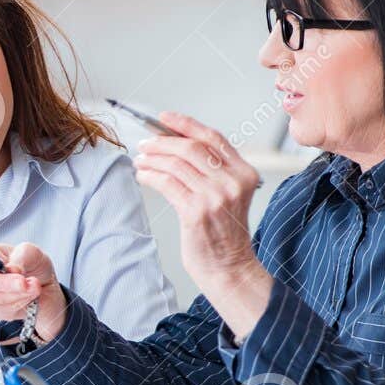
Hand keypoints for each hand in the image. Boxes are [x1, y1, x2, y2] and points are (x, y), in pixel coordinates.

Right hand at [0, 241, 67, 342]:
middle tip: (23, 281)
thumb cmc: (33, 265)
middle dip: (3, 283)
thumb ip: (21, 256)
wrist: (45, 287)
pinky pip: (5, 309)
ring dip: (19, 292)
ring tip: (35, 284)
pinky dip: (22, 301)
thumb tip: (11, 269)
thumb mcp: (31, 252)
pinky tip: (30, 295)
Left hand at [132, 111, 273, 337]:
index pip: (213, 138)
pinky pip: (167, 183)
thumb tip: (175, 145)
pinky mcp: (196, 211)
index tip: (164, 117)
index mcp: (245, 173)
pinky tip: (142, 175)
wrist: (228, 268)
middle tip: (145, 144)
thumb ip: (213, 172)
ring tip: (140, 160)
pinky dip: (150, 175)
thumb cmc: (223, 234)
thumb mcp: (228, 196)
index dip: (186, 124)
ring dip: (152, 159)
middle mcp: (233, 182)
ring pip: (176, 164)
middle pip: (191, 147)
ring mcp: (215, 196)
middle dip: (163, 141)